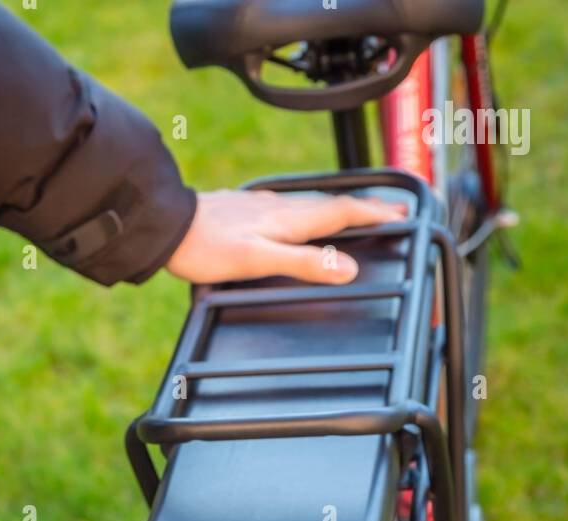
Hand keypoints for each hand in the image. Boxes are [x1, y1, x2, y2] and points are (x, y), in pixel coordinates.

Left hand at [166, 188, 406, 284]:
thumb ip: (304, 264)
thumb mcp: (259, 260)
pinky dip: (310, 211)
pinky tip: (300, 217)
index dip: (372, 214)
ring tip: (357, 212)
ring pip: (311, 205)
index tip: (400, 214)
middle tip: (393, 210)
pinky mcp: (245, 209)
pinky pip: (290, 207)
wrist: (167, 226)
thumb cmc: (207, 247)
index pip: (341, 213)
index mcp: (288, 220)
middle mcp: (279, 207)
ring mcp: (262, 206)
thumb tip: (347, 269)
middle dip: (365, 207)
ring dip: (339, 207)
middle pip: (332, 205)